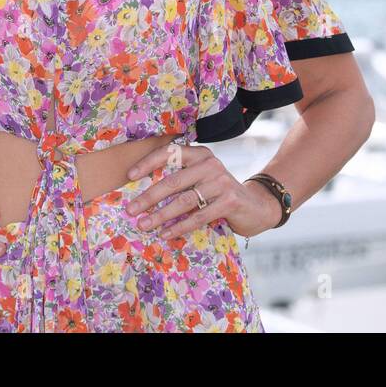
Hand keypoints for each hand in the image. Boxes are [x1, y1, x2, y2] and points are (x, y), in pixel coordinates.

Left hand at [121, 142, 283, 239]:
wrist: (256, 205)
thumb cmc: (219, 193)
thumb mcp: (201, 179)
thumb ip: (180, 179)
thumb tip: (142, 194)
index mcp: (200, 154)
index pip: (170, 152)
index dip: (148, 163)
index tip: (129, 176)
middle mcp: (211, 164)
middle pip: (173, 181)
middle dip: (149, 197)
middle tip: (131, 210)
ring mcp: (221, 182)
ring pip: (184, 201)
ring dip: (161, 215)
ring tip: (144, 225)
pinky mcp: (229, 201)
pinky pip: (199, 216)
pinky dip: (180, 227)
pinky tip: (166, 234)